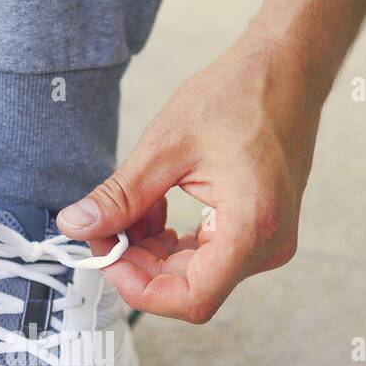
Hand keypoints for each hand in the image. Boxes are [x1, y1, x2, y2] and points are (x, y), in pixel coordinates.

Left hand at [57, 37, 320, 323]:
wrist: (287, 68)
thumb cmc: (241, 95)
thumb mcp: (165, 147)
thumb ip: (120, 196)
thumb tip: (78, 226)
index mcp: (252, 227)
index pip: (192, 298)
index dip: (140, 288)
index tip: (107, 258)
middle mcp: (268, 245)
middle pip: (190, 288)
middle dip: (139, 265)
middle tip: (103, 230)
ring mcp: (268, 242)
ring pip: (195, 274)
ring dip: (153, 253)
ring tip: (129, 211)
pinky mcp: (260, 232)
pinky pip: (208, 256)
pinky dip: (173, 242)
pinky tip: (154, 210)